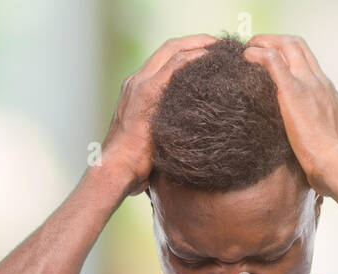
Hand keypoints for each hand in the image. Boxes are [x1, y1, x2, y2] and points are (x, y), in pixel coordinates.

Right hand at [98, 34, 216, 196]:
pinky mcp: (147, 92)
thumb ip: (165, 128)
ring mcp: (140, 84)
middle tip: (219, 45)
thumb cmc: (132, 164)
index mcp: (135, 89)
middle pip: (169, 48)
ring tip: (221, 49)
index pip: (163, 59)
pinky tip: (211, 58)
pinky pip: (175, 65)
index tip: (208, 54)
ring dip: (199, 45)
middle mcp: (136, 81)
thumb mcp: (149, 139)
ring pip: (173, 50)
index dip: (186, 51)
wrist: (116, 168)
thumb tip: (186, 140)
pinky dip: (194, 57)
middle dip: (196, 42)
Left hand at [242, 35, 337, 198]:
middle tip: (256, 47)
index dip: (289, 54)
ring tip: (248, 49)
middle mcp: (320, 82)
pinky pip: (273, 61)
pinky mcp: (293, 92)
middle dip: (275, 40)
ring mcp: (308, 84)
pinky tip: (246, 57)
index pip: (309, 61)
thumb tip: (310, 145)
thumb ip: (319, 131)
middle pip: (298, 45)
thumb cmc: (333, 162)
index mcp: (328, 92)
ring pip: (287, 45)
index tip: (273, 59)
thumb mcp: (328, 139)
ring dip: (265, 42)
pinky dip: (258, 54)